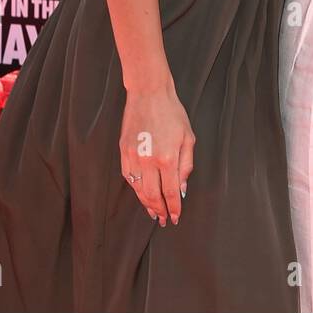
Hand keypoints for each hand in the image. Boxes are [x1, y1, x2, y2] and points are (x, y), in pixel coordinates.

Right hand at [120, 83, 194, 225]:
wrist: (149, 94)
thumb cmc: (172, 113)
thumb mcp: (188, 138)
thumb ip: (186, 166)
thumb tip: (182, 189)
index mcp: (168, 158)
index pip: (171, 192)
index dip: (173, 208)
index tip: (175, 217)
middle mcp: (149, 161)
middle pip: (153, 196)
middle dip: (159, 210)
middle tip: (163, 219)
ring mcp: (133, 156)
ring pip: (138, 189)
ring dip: (146, 203)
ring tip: (152, 211)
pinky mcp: (123, 151)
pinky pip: (128, 177)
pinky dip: (135, 188)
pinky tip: (141, 193)